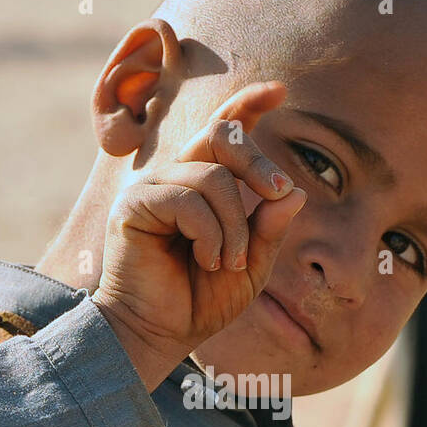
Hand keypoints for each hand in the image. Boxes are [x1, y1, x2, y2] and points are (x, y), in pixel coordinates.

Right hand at [92, 81, 306, 387]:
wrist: (158, 335)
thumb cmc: (199, 302)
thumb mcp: (251, 267)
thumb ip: (269, 230)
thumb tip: (293, 191)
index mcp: (201, 185)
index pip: (224, 131)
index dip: (248, 105)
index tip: (279, 92)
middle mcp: (174, 177)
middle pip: (221, 137)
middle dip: (258, 163)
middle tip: (277, 193)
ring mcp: (151, 187)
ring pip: (214, 178)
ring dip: (235, 226)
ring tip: (228, 263)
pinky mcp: (133, 205)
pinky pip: (188, 201)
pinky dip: (210, 234)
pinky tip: (206, 260)